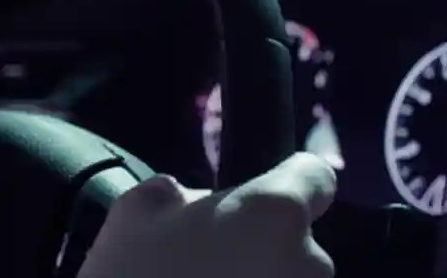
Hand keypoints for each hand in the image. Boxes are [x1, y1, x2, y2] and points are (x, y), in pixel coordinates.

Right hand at [79, 153, 335, 277]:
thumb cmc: (130, 277)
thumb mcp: (137, 209)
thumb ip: (182, 193)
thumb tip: (196, 203)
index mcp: (276, 213)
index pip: (316, 178)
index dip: (290, 182)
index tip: (261, 200)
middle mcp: (309, 263)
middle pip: (300, 243)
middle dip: (264, 249)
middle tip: (211, 263)